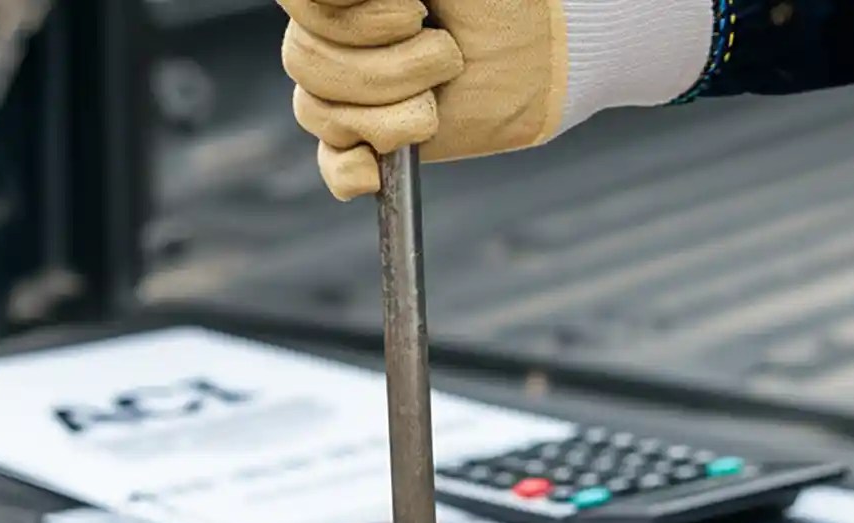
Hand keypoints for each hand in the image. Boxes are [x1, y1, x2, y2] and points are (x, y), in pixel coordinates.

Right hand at [278, 0, 714, 198]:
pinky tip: (374, 172)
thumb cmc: (501, 1)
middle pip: (308, 65)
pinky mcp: (375, 144)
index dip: (352, 19)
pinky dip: (349, 174)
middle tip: (446, 53)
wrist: (550, 52)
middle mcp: (336, 41)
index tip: (412, 11)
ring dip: (392, 111)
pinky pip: (334, 168)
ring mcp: (350, 95)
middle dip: (388, 67)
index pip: (303, 8)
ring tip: (441, 92)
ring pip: (322, 113)